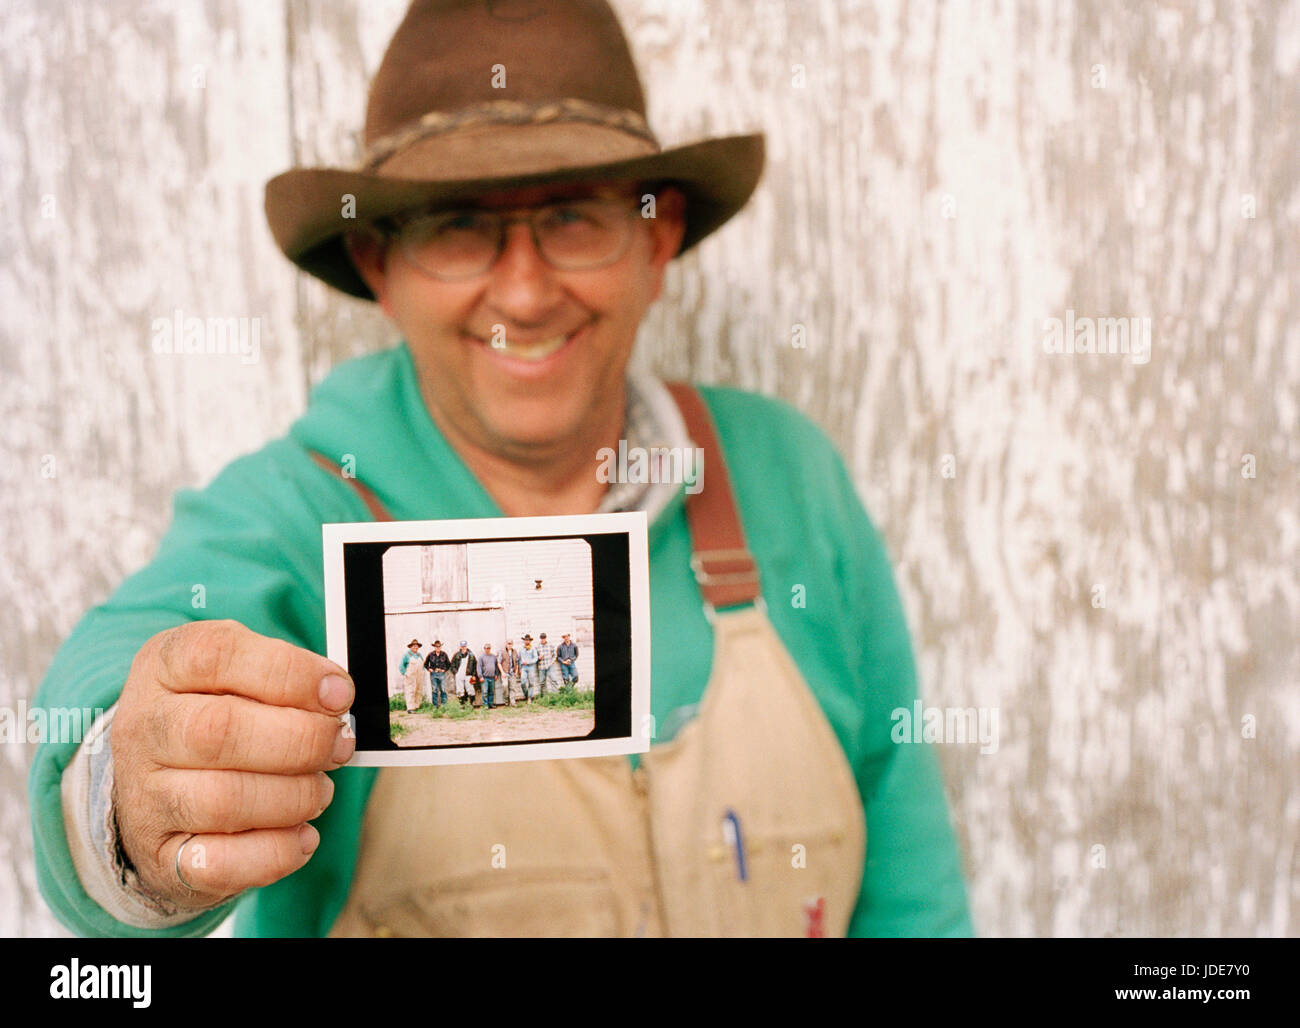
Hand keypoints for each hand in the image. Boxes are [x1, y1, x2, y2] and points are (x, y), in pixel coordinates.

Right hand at [110, 620, 354, 910]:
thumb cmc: (218, 715)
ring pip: (224, 800)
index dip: (290, 674)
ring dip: (295, 797)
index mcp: (164, 665)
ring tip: (320, 791)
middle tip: (339, 745)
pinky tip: (302, 837)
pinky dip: (275, 853)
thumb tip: (336, 697)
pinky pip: (220, 864)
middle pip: (219, 730)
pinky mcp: (161, 855)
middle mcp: (144, 727)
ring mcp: (145, 795)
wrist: (155, 788)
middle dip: (302, 740)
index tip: (339, 694)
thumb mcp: (239, 673)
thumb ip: (285, 675)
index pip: (217, 655)